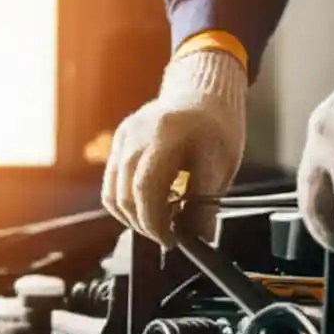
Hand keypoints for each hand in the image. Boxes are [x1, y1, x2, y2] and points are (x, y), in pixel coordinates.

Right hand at [102, 50, 246, 246]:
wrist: (202, 94)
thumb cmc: (217, 128)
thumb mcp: (221, 164)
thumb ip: (206, 201)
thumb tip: (199, 239)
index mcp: (167, 135)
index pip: (146, 189)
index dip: (155, 222)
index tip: (171, 240)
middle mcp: (138, 133)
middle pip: (125, 194)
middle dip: (144, 224)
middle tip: (167, 236)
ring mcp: (124, 136)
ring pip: (112, 193)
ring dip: (132, 217)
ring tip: (158, 223)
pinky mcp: (118, 141)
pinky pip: (111, 182)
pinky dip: (125, 202)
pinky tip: (146, 206)